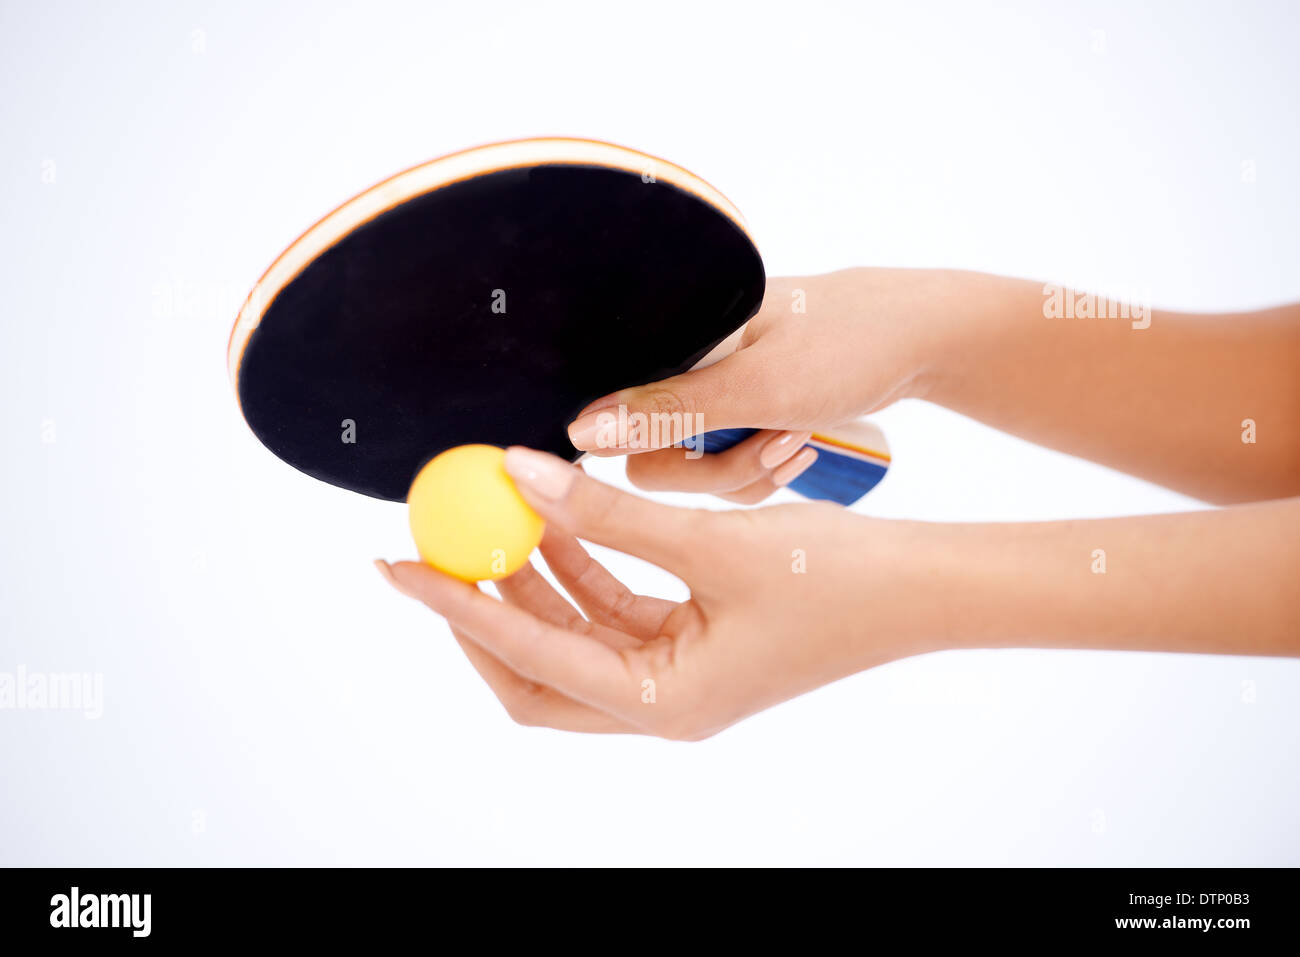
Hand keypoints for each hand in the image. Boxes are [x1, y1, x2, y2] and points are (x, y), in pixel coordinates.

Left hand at [376, 447, 941, 739]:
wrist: (922, 588)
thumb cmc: (834, 581)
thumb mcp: (710, 544)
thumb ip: (607, 515)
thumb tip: (519, 475)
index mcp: (660, 703)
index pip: (529, 658)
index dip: (458, 609)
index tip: (400, 566)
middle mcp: (660, 701)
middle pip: (536, 669)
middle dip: (480, 611)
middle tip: (430, 551)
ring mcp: (676, 674)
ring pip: (572, 635)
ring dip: (530, 581)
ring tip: (491, 516)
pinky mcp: (693, 640)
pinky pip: (613, 608)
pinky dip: (578, 567)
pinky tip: (556, 515)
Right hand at [565, 268, 961, 501]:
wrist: (920, 338)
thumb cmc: (844, 345)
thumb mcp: (756, 388)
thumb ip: (666, 411)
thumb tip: (581, 433)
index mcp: (669, 341)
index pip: (613, 415)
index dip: (652, 446)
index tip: (708, 449)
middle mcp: (679, 365)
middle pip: (653, 457)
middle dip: (715, 468)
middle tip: (772, 442)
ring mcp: (712, 392)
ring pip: (694, 471)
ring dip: (747, 470)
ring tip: (798, 438)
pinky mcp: (739, 414)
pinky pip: (726, 470)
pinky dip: (762, 470)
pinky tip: (801, 444)